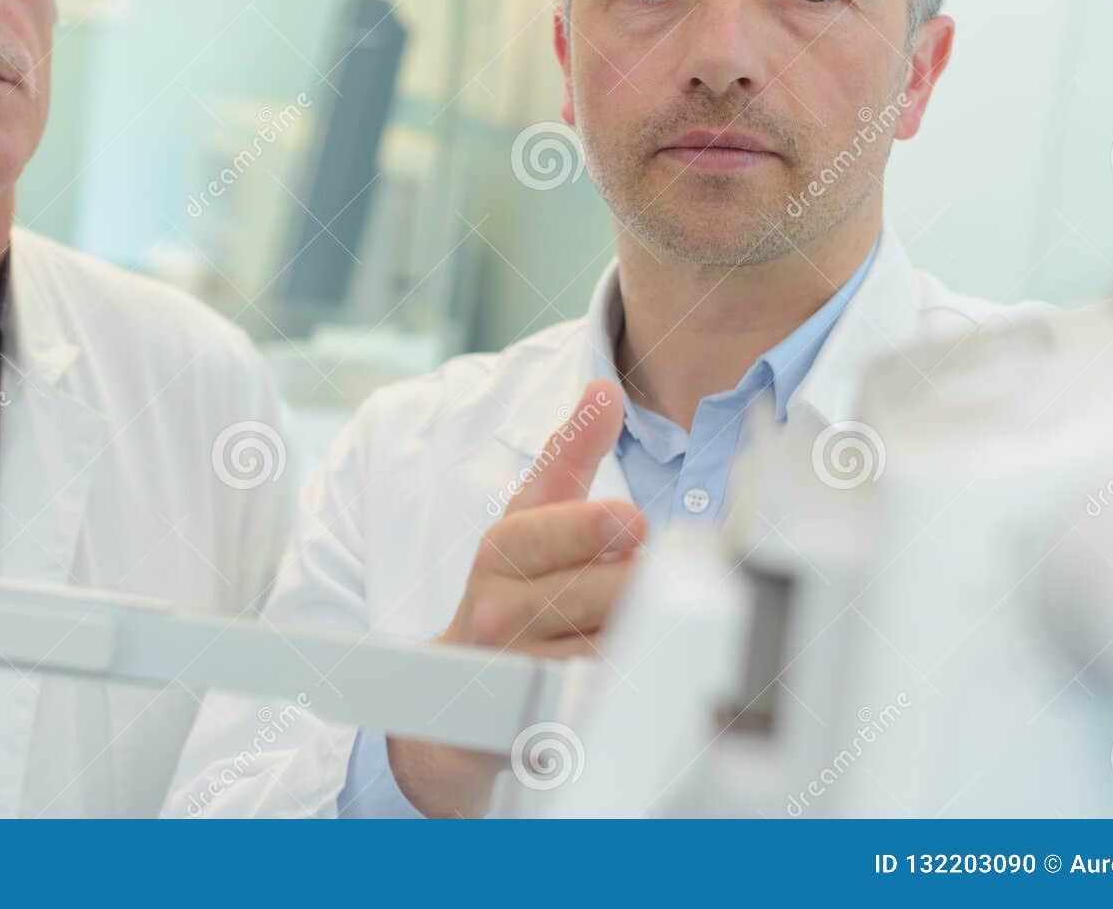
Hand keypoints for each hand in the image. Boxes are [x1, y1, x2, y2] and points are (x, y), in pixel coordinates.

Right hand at [387, 379, 645, 816]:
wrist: (452, 698)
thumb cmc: (505, 594)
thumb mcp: (527, 518)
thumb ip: (569, 453)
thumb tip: (604, 389)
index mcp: (500, 552)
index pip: (537, 534)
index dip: (585, 528)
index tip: (629, 522)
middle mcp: (498, 612)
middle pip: (589, 592)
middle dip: (635, 582)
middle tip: (659, 576)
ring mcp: (517, 670)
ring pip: (604, 645)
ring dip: (639, 632)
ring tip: (643, 622)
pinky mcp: (539, 721)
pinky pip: (605, 694)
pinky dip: (629, 678)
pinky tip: (634, 668)